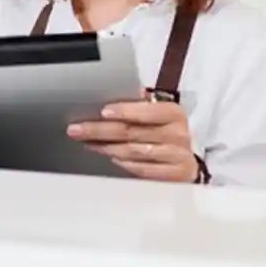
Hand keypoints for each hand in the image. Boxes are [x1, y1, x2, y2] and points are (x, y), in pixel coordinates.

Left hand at [66, 99, 196, 181]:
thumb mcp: (159, 113)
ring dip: (106, 147)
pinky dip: (124, 164)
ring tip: (87, 143)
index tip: (103, 112)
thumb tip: (117, 90)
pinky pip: (143, 170)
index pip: (147, 110)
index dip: (125, 110)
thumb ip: (140, 103)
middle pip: (133, 132)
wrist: (188, 159)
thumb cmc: (168, 132)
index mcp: (174, 113)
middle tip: (77, 130)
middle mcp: (178, 134)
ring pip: (134, 151)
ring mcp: (178, 156)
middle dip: (100, 130)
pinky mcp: (175, 176)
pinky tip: (110, 158)